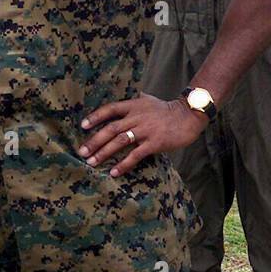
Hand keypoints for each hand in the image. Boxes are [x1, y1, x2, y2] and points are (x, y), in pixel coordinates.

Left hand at [78, 94, 207, 176]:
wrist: (189, 116)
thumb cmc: (168, 109)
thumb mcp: (149, 100)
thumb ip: (135, 100)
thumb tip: (124, 99)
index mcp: (134, 105)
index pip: (110, 109)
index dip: (96, 117)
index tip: (83, 126)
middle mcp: (137, 117)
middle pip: (111, 128)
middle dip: (94, 141)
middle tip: (82, 152)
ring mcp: (146, 130)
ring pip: (120, 142)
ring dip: (104, 153)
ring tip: (92, 162)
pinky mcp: (155, 143)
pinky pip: (135, 155)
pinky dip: (123, 164)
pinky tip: (114, 172)